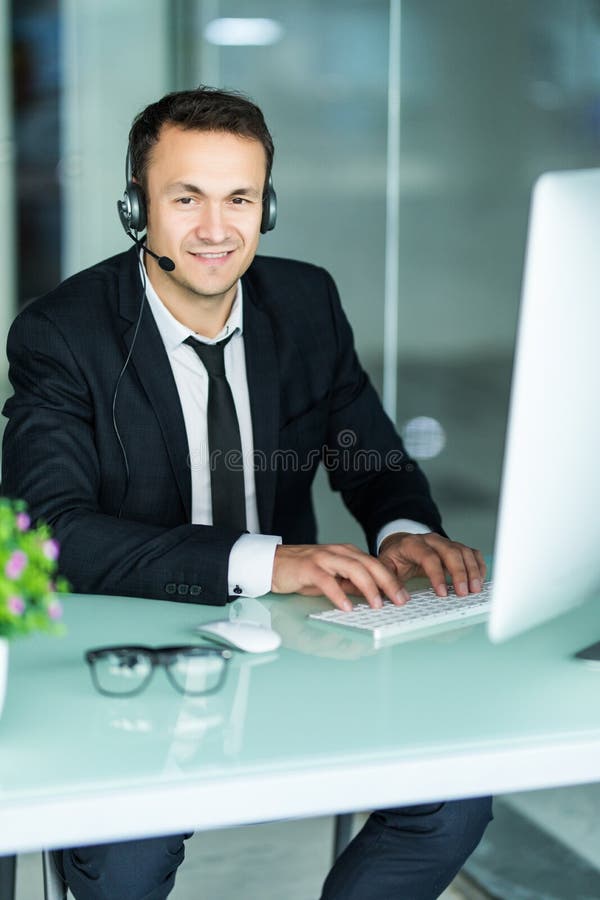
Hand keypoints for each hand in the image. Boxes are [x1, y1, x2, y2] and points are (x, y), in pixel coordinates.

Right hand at [271, 543, 410, 611]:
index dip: (392, 580)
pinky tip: (346, 607)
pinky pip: (327, 580)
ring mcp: (323, 558)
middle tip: (400, 600)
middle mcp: (338, 552)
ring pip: (353, 569)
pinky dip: (339, 594)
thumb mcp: (332, 578)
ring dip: (368, 588)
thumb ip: (351, 584)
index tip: (404, 596)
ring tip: (378, 605)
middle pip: (370, 565)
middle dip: (388, 583)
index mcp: (347, 553)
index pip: (375, 565)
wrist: (272, 563)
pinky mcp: (308, 568)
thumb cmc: (302, 572)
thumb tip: (372, 597)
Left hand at [378, 532, 486, 599]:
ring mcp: (445, 542)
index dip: (437, 575)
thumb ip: (388, 581)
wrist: (400, 545)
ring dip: (472, 571)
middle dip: (460, 573)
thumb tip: (399, 599)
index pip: (428, 557)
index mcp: (412, 544)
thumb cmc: (394, 558)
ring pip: (464, 552)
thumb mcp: (384, 567)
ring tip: (475, 590)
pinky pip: (471, 553)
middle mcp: (431, 540)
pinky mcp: (455, 548)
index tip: (442, 593)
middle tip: (464, 593)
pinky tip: (480, 580)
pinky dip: (478, 566)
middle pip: (451, 552)